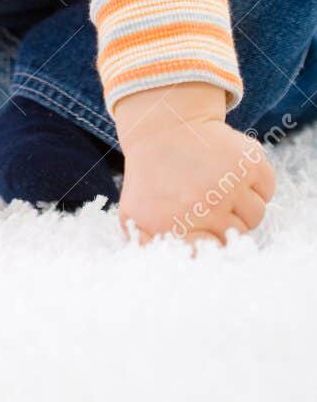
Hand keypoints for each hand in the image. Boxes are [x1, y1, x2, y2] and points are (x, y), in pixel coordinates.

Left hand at [115, 83, 274, 246]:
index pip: (210, 254)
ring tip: (216, 185)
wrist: (163, 126)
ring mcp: (229, 182)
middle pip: (237, 236)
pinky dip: (256, 183)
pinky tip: (230, 170)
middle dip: (226, 222)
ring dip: (241, 204)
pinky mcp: (248, 161)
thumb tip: (168, 275)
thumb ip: (147, 249)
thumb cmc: (152, 178)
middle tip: (206, 200)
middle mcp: (204, 205)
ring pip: (255, 215)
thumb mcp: (135, 215)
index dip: (210, 243)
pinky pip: (267, 189)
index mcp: (173, 224)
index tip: (202, 230)